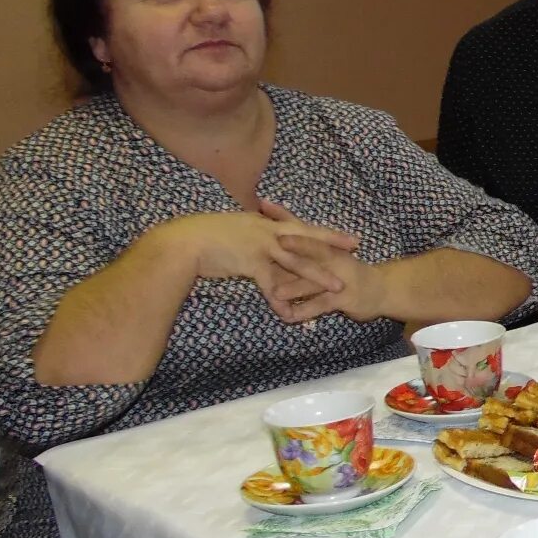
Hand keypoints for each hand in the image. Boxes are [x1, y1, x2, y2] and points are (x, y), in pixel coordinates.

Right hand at [165, 209, 355, 310]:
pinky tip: (291, 315)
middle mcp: (264, 230)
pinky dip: (280, 301)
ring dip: (318, 276)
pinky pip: (270, 284)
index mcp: (262, 222)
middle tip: (356, 245)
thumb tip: (255, 236)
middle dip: (331, 241)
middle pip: (306, 236)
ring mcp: (259, 245)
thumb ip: (247, 232)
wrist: (181, 242)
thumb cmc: (200, 236)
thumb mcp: (230, 229)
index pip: (298, 225)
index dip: (321, 230)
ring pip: (296, 261)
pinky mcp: (249, 262)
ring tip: (339, 286)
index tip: (342, 232)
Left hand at [257, 201, 386, 322]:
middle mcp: (335, 259)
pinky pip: (322, 306)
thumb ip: (304, 241)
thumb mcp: (331, 251)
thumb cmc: (349, 270)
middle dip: (298, 246)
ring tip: (275, 292)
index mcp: (328, 245)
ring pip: (315, 282)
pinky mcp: (345, 300)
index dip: (286, 216)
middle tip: (277, 242)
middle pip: (315, 250)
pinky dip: (305, 312)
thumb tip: (272, 222)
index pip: (304, 226)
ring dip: (295, 287)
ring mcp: (340, 279)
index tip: (265, 204)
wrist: (381, 290)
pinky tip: (288, 317)